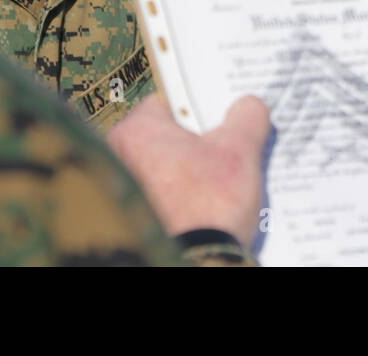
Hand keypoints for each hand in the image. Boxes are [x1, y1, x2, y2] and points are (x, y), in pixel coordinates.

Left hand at [107, 93, 270, 246]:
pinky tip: (209, 209)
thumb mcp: (240, 151)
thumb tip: (249, 106)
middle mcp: (118, 158)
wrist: (193, 266)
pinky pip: (165, 198)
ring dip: (194, 174)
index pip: (171, 101)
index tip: (223, 116)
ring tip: (224, 186)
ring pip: (169, 170)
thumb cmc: (206, 207)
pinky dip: (184, 200)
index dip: (202, 105)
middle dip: (201, 144)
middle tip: (230, 153)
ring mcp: (125, 191)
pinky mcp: (137, 218)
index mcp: (136, 131)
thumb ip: (247, 117)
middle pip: (171, 137)